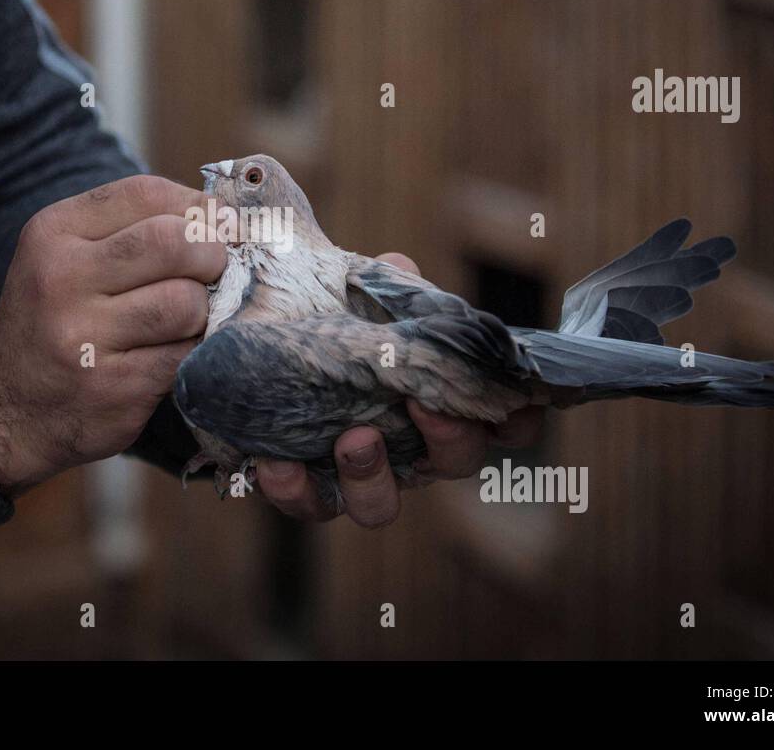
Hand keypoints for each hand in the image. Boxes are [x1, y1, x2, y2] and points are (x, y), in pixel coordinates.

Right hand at [0, 175, 225, 496]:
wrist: (6, 411)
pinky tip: (172, 355)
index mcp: (53, 233)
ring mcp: (85, 338)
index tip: (221, 224)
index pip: (146, 194)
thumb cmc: (54, 322)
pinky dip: (193, 354)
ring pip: (187, 303)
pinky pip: (185, 356)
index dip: (199, 206)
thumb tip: (225, 217)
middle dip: (212, 254)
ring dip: (205, 312)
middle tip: (215, 272)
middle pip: (174, 242)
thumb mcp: (66, 256)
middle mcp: (62, 279)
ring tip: (185, 321)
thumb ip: (132, 228)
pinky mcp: (114, 387)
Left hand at [255, 251, 545, 527]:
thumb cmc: (328, 318)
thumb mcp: (355, 293)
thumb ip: (382, 284)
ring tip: (353, 438)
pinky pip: (308, 503)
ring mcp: (360, 473)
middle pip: (456, 462)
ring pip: (380, 506)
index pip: (502, 422)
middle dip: (450, 439)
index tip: (517, 399)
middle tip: (425, 405)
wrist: (254, 346)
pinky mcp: (306, 488)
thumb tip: (396, 267)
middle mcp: (410, 447)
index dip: (519, 418)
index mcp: (439, 399)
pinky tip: (275, 458)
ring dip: (372, 478)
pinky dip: (294, 487)